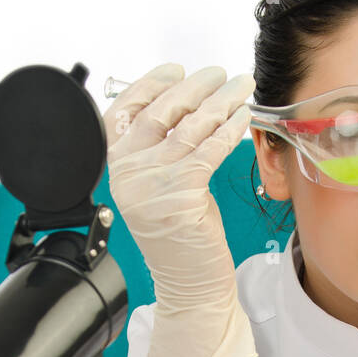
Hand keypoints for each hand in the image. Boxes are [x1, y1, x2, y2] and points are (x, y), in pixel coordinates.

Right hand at [105, 62, 257, 356]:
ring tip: (242, 85)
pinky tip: (242, 116)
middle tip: (221, 74)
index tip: (178, 70)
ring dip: (221, 100)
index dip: (152, 84)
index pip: (125, 109)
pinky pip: (208, 149)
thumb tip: (188, 106)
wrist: (190, 286)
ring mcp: (151, 185)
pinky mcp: (180, 195)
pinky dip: (229, 128)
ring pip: (190, 127)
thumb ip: (162, 151)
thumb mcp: (162, 187)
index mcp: (115, 166)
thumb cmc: (182, 237)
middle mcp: (127, 173)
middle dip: (196, 86)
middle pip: (161, 111)